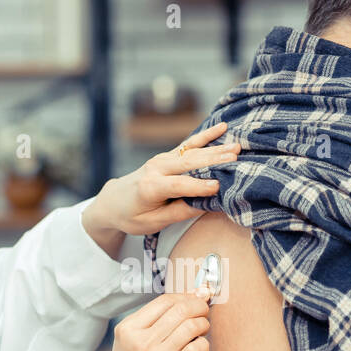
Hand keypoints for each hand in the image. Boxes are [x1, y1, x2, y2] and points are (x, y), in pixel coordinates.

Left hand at [88, 122, 235, 235]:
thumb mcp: (153, 222)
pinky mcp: (168, 156)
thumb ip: (179, 212)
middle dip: (213, 161)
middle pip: (188, 164)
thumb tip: (207, 204)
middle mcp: (156, 168)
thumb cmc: (133, 215)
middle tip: (236, 159)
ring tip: (237, 147)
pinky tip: (222, 127)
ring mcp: (162, 159)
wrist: (114, 200)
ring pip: (192, 153)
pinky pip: (189, 144)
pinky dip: (206, 136)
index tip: (220, 187)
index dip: (199, 186)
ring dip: (215, 149)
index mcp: (150, 187)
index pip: (179, 185)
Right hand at [97, 289, 212, 350]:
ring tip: (202, 330)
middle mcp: (140, 340)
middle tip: (204, 312)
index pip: (164, 301)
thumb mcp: (128, 343)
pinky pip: (197, 347)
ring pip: (191, 326)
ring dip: (204, 325)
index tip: (195, 298)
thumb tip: (186, 300)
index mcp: (128, 329)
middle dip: (199, 306)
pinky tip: (200, 348)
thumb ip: (151, 323)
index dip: (186, 296)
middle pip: (180, 309)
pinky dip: (204, 344)